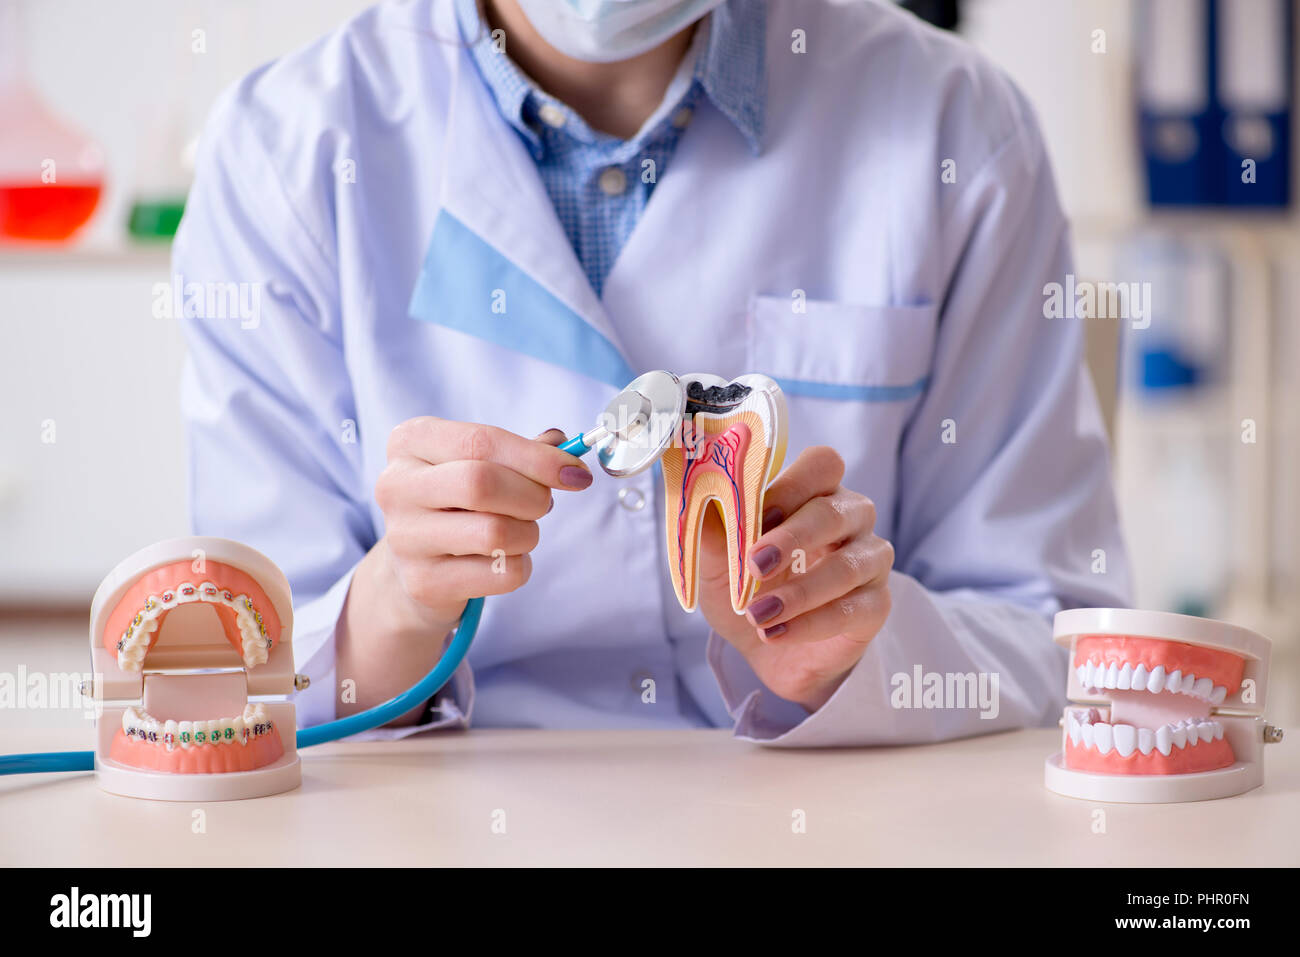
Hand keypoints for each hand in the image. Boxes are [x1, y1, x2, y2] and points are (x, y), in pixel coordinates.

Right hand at [373, 418, 592, 632]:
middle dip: (532, 496)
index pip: (481, 442)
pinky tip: (503, 561)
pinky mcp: (423, 582)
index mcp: (411, 442)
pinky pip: (501, 573)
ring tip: (519, 532)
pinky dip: (520, 566)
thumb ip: (524, 450)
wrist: (416, 565)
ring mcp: (405, 537)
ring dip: (528, 534)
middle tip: (543, 504)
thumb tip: (566, 446)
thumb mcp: (481, 463)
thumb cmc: (457, 502)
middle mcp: (397, 485)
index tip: (576, 473)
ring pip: (495, 532)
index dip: (538, 458)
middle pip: (481, 483)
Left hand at [696, 446, 893, 711]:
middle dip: (794, 537)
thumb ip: (713, 534)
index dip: (793, 485)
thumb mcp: (718, 564)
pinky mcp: (876, 605)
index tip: (759, 513)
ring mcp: (869, 561)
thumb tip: (698, 503)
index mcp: (814, 492)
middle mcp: (850, 519)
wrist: (766, 647)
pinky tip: (777, 632)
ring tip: (758, 614)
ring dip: (800, 592)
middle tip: (756, 564)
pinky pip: (855, 609)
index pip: (822, 465)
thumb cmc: (747, 589)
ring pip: (849, 566)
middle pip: (836, 511)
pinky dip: (811, 623)